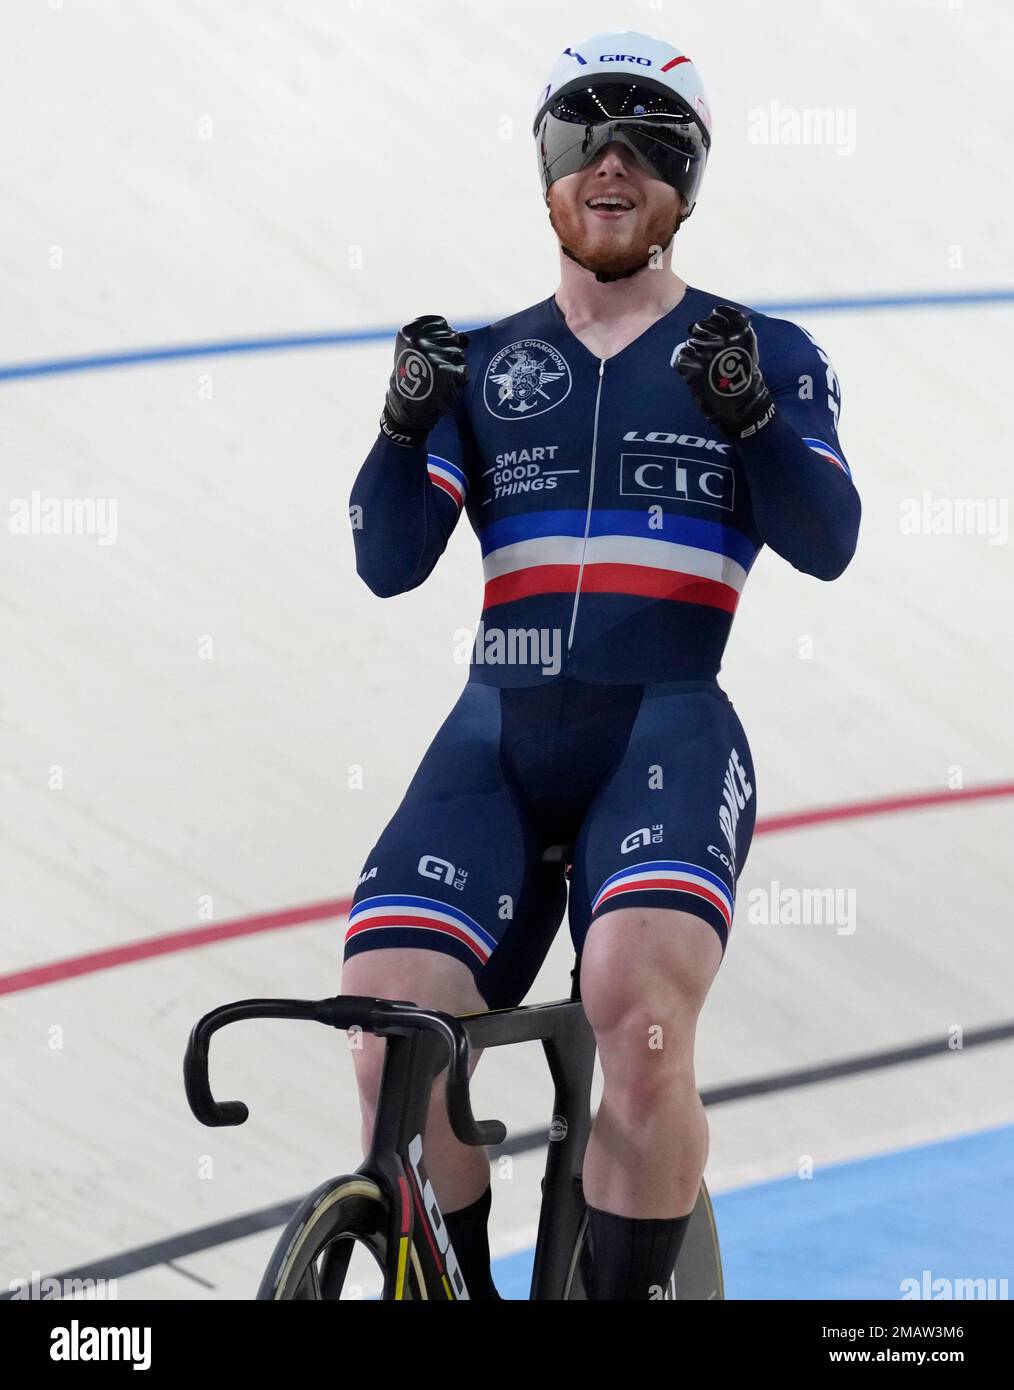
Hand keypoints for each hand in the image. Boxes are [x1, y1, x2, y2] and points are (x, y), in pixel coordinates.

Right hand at [380, 315, 469, 445]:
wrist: (407, 409)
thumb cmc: (414, 378)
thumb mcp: (417, 350)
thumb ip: (438, 337)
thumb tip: (466, 338)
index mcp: (409, 331)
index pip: (441, 323)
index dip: (441, 340)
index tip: (429, 355)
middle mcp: (419, 340)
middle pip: (452, 337)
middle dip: (448, 353)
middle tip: (432, 369)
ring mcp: (432, 354)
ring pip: (459, 353)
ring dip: (453, 367)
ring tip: (437, 378)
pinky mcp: (444, 370)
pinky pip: (463, 369)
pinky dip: (458, 379)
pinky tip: (444, 386)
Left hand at [673, 305, 774, 440]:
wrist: (742, 405)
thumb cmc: (743, 376)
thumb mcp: (746, 346)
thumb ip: (730, 331)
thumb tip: (703, 322)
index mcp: (740, 328)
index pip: (717, 314)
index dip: (713, 324)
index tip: (717, 337)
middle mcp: (724, 336)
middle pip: (700, 327)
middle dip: (702, 340)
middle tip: (711, 359)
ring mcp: (708, 349)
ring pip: (690, 342)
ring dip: (693, 354)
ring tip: (706, 369)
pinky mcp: (694, 364)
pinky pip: (680, 356)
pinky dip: (684, 365)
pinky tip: (696, 375)